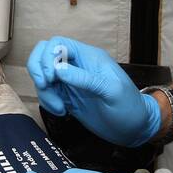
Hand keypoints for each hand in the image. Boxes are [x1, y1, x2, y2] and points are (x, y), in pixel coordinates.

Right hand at [27, 37, 159, 146]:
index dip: (47, 56)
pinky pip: (48, 93)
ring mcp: (70, 82)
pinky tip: (62, 112)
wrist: (134, 129)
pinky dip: (48, 102)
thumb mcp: (112, 91)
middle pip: (44, 56)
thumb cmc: (130, 107)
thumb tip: (59, 69)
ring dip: (44, 92)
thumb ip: (86, 78)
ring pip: (43, 77)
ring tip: (59, 108)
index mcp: (88, 57)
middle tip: (46, 87)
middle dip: (38, 70)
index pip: (57, 43)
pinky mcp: (67, 97)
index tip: (50, 77)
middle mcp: (76, 66)